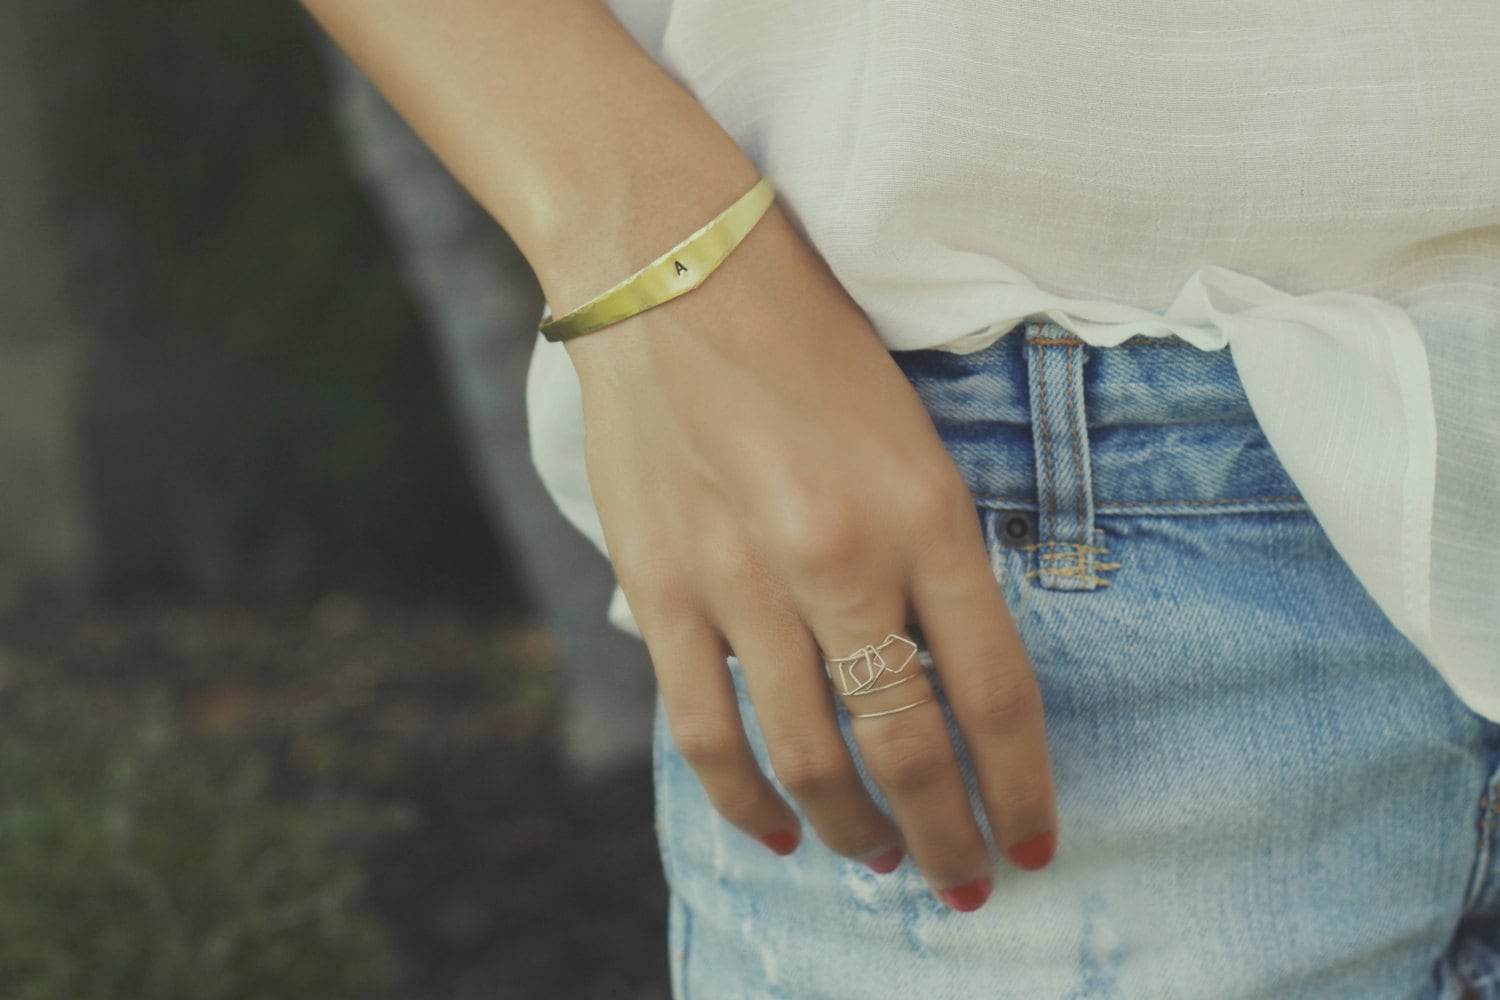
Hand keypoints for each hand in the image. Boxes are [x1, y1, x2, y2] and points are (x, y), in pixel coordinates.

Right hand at [564, 205, 1057, 909]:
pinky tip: (774, 830)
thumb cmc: (808, 334)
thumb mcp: (911, 431)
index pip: (995, 691)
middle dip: (947, 837)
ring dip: (854, 832)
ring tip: (877, 862)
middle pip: (907, 747)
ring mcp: (739, 579)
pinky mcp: (658, 587)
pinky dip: (742, 800)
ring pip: (807, 757)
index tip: (1035, 841)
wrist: (671, 266)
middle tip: (966, 882)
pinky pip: (702, 730)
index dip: (1020, 786)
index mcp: (924, 509)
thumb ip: (933, 552)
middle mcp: (839, 558)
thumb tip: (941, 674)